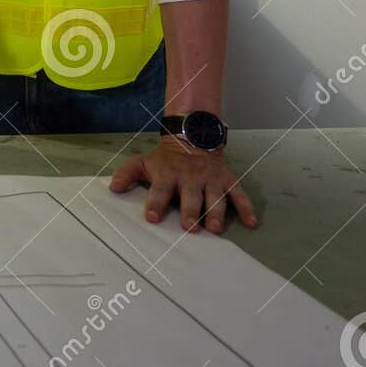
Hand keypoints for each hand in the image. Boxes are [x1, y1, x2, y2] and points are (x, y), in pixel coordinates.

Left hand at [109, 137, 258, 232]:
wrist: (192, 137)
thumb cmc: (165, 159)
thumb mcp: (142, 162)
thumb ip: (126, 173)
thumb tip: (113, 188)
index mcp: (168, 175)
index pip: (160, 190)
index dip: (155, 203)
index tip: (152, 217)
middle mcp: (190, 178)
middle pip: (191, 197)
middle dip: (190, 211)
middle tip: (190, 227)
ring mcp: (211, 180)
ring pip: (215, 198)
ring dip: (215, 213)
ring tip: (214, 229)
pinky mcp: (228, 180)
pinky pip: (239, 194)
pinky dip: (247, 208)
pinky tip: (252, 223)